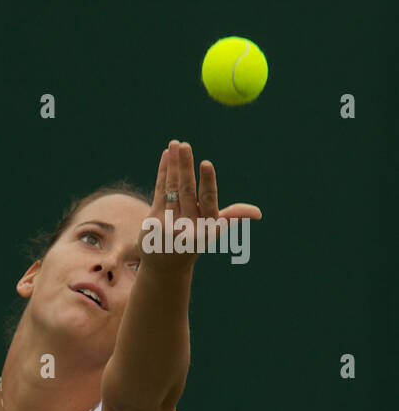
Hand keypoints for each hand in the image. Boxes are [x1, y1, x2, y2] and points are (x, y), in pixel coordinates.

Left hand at [140, 140, 262, 261]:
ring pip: (172, 189)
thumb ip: (231, 217)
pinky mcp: (153, 221)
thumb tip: (257, 213)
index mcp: (207, 227)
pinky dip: (163, 173)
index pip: (208, 201)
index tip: (205, 163)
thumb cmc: (194, 242)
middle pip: (186, 191)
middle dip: (185, 166)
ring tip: (175, 144)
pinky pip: (160, 191)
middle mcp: (187, 226)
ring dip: (173, 165)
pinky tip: (166, 157)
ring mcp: (168, 224)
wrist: (165, 266)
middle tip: (184, 145)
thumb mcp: (213, 231)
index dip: (207, 182)